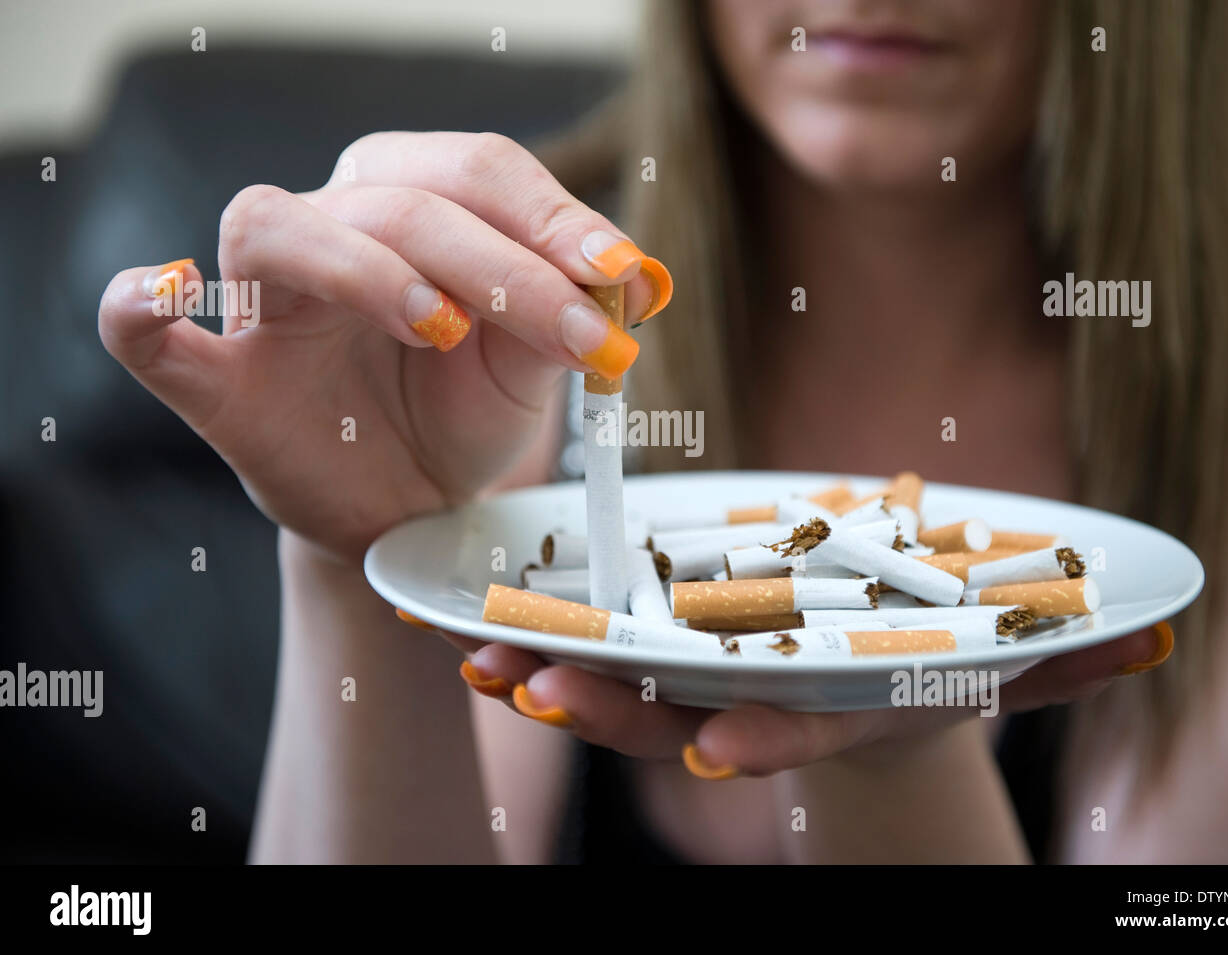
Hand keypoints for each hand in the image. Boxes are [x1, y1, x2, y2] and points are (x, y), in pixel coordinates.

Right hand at [99, 132, 667, 561]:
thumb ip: (564, 318)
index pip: (479, 172)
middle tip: (584, 337)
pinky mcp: (218, 380)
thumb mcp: (530, 367)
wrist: (406, 502)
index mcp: (410, 203)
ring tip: (442, 326)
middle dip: (505, 267)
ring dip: (367, 267)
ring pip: (280, 229)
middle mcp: (330, 226)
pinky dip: (142, 305)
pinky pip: (148, 332)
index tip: (623, 276)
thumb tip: (627, 280)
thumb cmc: (460, 412)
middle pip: (403, 202)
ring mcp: (264, 303)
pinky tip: (162, 293)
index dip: (555, 217)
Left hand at [437, 622, 1173, 777]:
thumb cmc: (922, 659)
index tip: (718, 748)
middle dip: (606, 712)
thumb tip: (1148, 642)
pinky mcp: (656, 652)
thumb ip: (1060, 656)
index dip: (764, 743)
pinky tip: (468, 624)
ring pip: (613, 694)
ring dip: (543, 678)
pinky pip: (585, 652)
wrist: (855, 674)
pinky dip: (532, 642)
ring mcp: (695, 686)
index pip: (796, 734)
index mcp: (828, 707)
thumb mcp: (990, 656)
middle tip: (532, 690)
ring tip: (473, 659)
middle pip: (674, 719)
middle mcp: (753, 705)